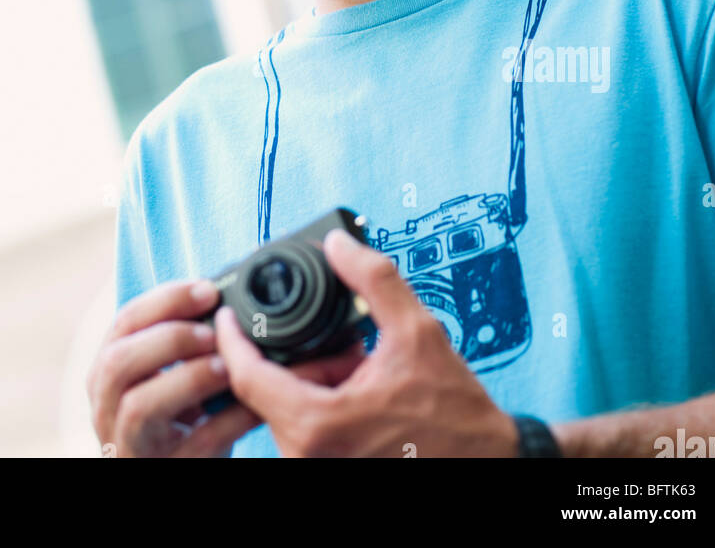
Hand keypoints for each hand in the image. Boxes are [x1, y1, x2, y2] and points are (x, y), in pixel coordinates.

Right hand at [86, 278, 261, 457]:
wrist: (183, 466)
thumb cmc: (180, 419)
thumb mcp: (169, 376)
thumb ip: (183, 342)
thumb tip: (226, 298)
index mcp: (109, 371)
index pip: (124, 322)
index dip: (166, 300)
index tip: (208, 289)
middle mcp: (106, 408)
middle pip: (118, 362)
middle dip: (170, 337)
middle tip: (214, 332)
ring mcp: (128, 445)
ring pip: (139, 406)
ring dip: (188, 377)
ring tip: (228, 368)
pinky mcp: (162, 470)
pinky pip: (192, 444)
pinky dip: (226, 422)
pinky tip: (254, 407)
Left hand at [213, 227, 520, 457]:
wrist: (488, 463)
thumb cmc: (455, 412)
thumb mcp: (417, 330)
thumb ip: (374, 278)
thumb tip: (339, 242)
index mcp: (316, 426)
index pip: (247, 376)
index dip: (231, 338)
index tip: (226, 312)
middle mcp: (307, 458)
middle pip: (273, 390)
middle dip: (305, 358)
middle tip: (351, 350)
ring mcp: (317, 470)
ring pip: (292, 410)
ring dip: (319, 382)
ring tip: (366, 373)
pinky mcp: (329, 473)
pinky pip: (309, 432)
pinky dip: (328, 404)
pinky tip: (366, 396)